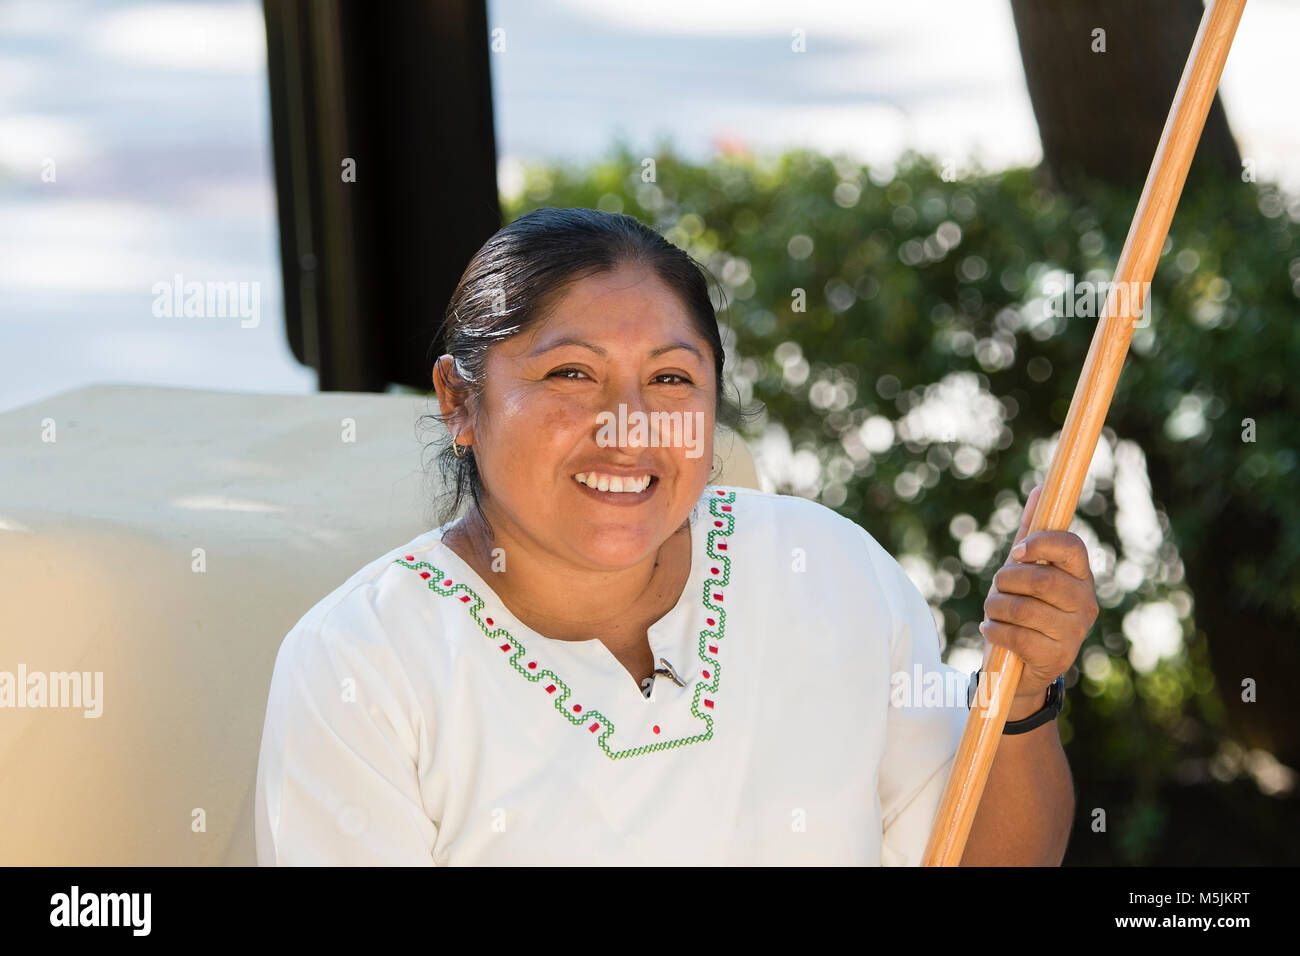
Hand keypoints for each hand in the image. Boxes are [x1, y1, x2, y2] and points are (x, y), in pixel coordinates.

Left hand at [979, 485, 1098, 701]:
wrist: (1019, 665)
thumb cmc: (1024, 608)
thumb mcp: (1025, 570)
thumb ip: (1031, 533)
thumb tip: (1040, 489)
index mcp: (1081, 576)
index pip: (1072, 547)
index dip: (1040, 544)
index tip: (1016, 552)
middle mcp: (1085, 603)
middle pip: (1041, 580)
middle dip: (1006, 582)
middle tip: (997, 589)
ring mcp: (1074, 633)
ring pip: (1023, 608)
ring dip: (995, 607)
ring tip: (993, 612)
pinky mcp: (1057, 658)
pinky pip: (1016, 636)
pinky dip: (993, 630)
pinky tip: (992, 630)